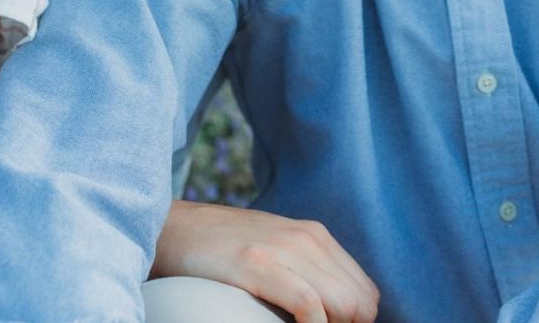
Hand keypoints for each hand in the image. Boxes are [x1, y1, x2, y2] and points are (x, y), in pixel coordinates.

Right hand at [153, 201, 378, 322]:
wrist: (172, 229)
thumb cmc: (221, 251)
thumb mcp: (275, 250)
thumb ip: (306, 270)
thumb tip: (338, 309)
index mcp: (316, 237)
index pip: (366, 292)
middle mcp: (307, 238)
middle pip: (361, 303)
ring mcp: (284, 249)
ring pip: (345, 304)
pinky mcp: (258, 264)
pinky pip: (310, 304)